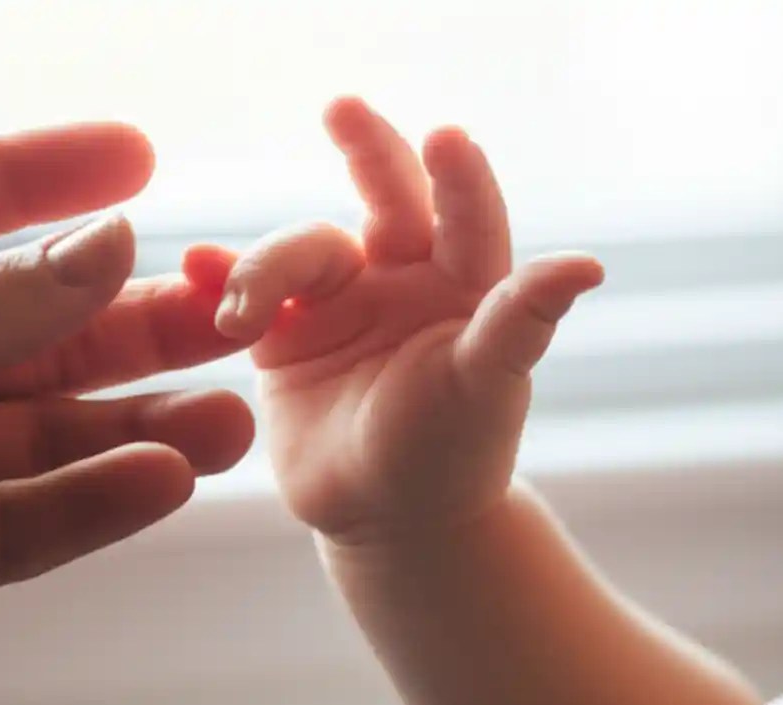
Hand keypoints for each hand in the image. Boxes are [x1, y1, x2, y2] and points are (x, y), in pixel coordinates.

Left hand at [0, 125, 252, 704]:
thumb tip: (105, 249)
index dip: (41, 176)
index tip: (138, 159)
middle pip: (18, 331)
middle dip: (124, 319)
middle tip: (227, 309)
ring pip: (32, 438)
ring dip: (135, 423)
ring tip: (233, 412)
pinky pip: (5, 532)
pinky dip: (86, 508)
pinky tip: (163, 479)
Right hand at [183, 98, 600, 541]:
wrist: (385, 518)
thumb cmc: (453, 452)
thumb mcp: (486, 385)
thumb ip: (521, 320)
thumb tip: (588, 264)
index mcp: (465, 282)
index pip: (467, 215)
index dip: (458, 176)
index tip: (446, 137)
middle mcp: (403, 276)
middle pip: (386, 197)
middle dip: (368, 150)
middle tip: (344, 109)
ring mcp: (340, 301)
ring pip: (300, 252)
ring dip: (266, 268)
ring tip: (242, 316)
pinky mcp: (284, 334)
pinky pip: (244, 292)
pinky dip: (216, 276)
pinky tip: (193, 265)